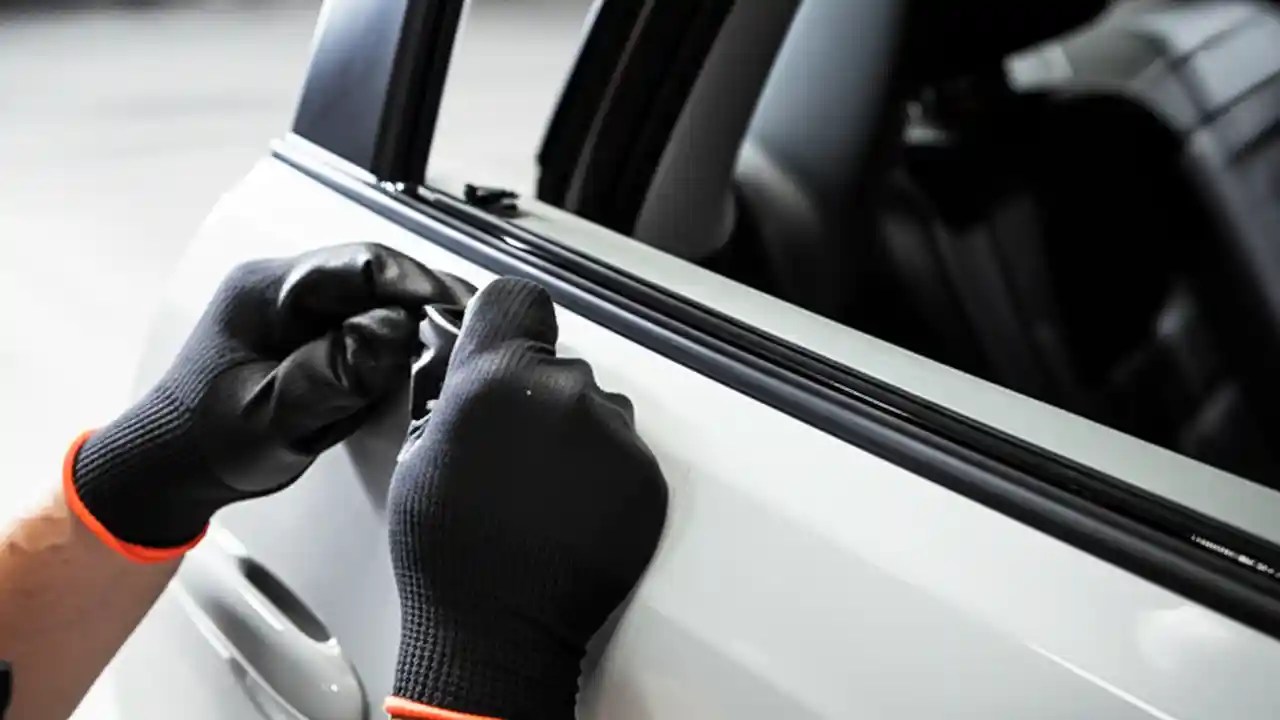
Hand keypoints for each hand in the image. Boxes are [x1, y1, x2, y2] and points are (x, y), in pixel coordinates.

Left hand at [66, 243, 472, 559]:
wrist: (167, 468)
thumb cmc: (206, 446)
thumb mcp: (274, 418)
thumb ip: (334, 375)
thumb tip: (395, 331)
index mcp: (267, 291)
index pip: (362, 265)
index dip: (418, 286)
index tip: (460, 313)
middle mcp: (283, 285)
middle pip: (377, 274)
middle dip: (427, 302)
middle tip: (472, 332)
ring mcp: (296, 306)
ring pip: (376, 297)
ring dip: (415, 320)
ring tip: (454, 347)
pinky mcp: (309, 331)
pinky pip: (364, 321)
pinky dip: (396, 339)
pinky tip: (419, 362)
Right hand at [386, 278, 667, 719]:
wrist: (497, 629)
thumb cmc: (448, 552)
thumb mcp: (417, 455)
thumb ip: (451, 391)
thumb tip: (459, 352)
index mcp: (495, 380)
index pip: (519, 298)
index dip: (510, 321)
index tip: (505, 344)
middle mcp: (564, 394)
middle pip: (558, 364)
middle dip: (537, 395)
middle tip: (510, 453)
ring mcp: (613, 435)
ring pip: (597, 409)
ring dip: (575, 436)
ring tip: (541, 494)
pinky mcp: (647, 477)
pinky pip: (625, 454)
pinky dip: (603, 476)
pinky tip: (569, 514)